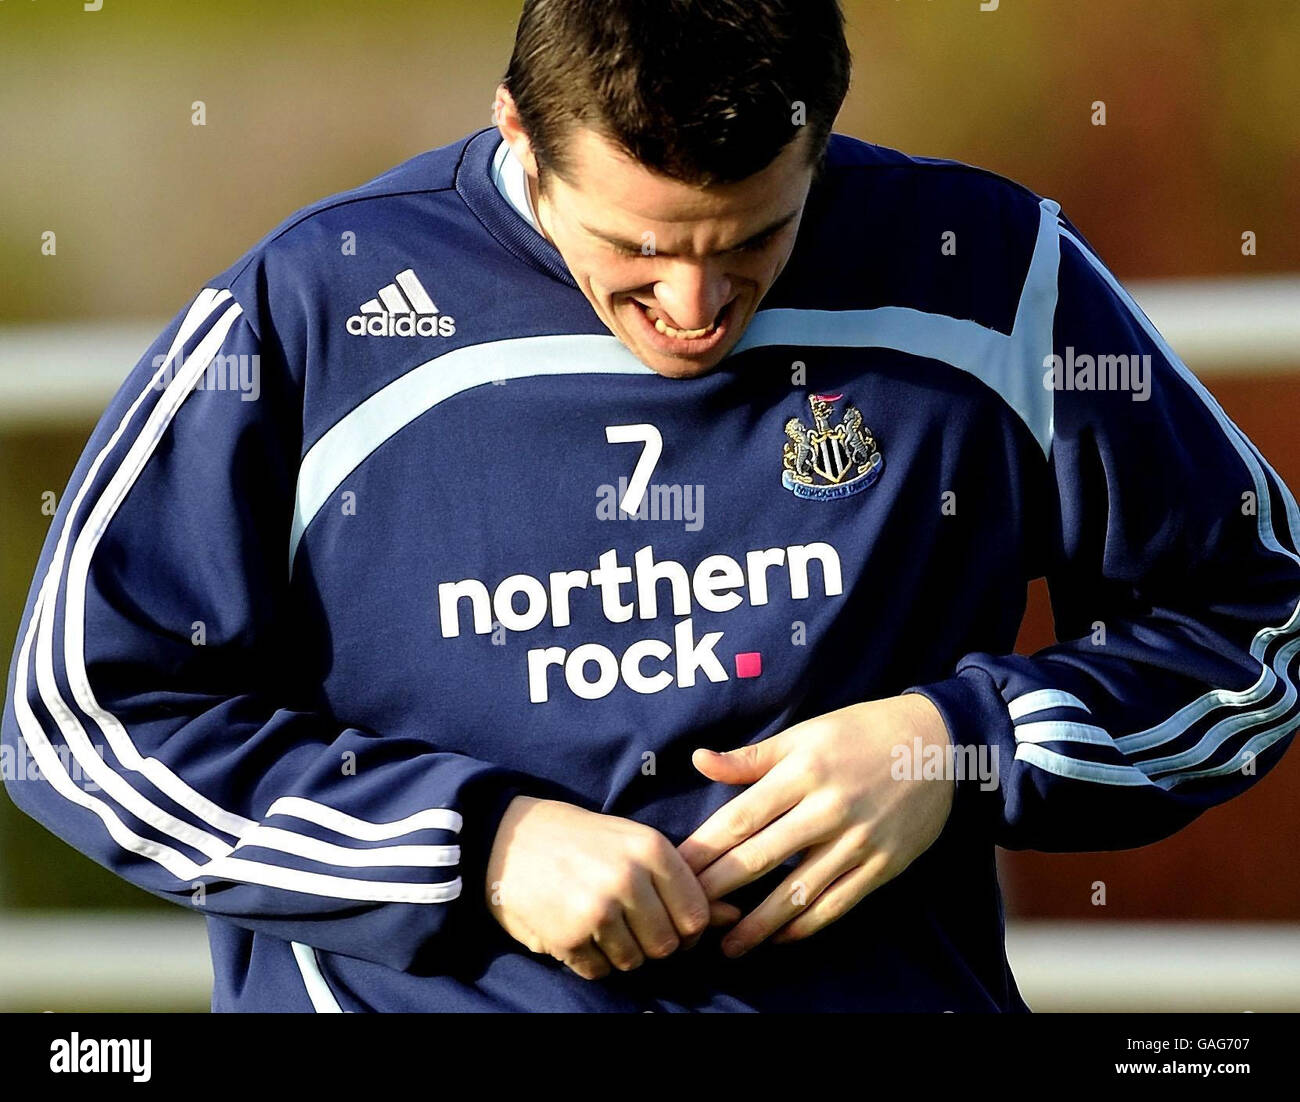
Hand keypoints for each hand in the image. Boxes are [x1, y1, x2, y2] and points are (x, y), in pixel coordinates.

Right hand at [485, 796, 740, 978]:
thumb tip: (735, 917)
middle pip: (667, 945)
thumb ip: (683, 882)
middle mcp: (628, 878)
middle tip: (625, 921)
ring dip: (619, 952)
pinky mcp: (568, 936)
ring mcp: (597, 909)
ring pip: (634, 962)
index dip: (686, 929)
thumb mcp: (634, 844)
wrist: (506, 837)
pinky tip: (575, 929)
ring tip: (596, 920)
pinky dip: (590, 960)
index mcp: (651, 848)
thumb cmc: (580, 840)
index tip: (666, 922)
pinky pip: (599, 971)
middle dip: (650, 942)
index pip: (696, 916)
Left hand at [678, 693, 953, 957]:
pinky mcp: (884, 865)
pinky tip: (780, 938)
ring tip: (728, 946)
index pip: (739, 819)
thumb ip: (751, 757)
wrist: (938, 743)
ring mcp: (858, 841)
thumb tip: (699, 760)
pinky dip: (806, 926)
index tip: (675, 871)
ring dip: (758, 925)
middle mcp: (827, 808)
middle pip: (759, 858)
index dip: (703, 850)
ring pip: (797, 893)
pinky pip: (838, 904)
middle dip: (718, 892)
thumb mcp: (805, 734)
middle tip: (687, 918)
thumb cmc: (861, 732)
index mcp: (801, 771)